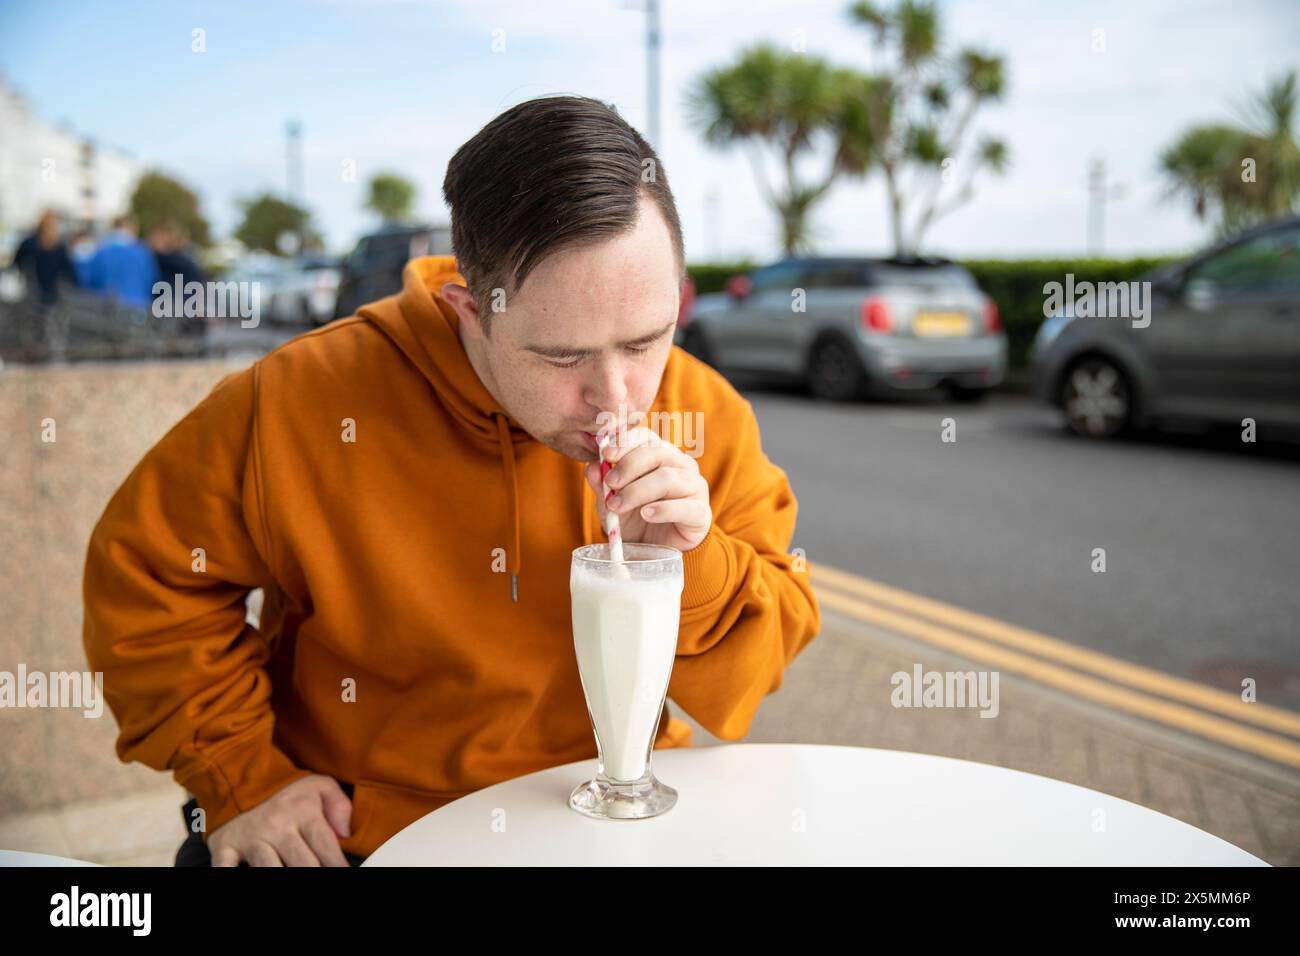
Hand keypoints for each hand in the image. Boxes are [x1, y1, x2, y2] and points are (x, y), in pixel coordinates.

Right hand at [207, 773, 352, 866]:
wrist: (241, 782)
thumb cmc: (287, 795)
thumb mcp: (319, 787)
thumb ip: (339, 806)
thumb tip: (345, 833)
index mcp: (302, 811)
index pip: (326, 847)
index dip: (338, 865)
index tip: (344, 873)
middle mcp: (276, 825)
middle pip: (302, 864)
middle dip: (315, 874)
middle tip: (325, 882)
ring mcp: (250, 838)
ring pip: (270, 870)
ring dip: (282, 877)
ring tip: (296, 880)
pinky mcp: (225, 847)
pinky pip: (226, 868)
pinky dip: (232, 874)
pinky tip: (246, 874)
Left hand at [584, 425, 711, 552]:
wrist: (655, 552)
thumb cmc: (635, 520)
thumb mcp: (612, 502)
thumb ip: (602, 485)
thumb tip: (591, 467)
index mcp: (660, 455)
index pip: (647, 437)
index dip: (626, 441)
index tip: (605, 454)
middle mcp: (681, 465)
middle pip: (658, 452)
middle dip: (629, 466)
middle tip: (610, 483)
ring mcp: (695, 487)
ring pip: (669, 478)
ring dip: (638, 491)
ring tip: (618, 506)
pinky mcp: (701, 513)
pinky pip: (685, 507)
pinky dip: (663, 510)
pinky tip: (646, 514)